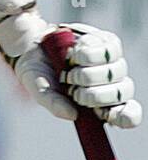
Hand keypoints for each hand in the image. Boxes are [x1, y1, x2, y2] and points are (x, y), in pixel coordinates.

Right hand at [2, 21, 141, 127]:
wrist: (32, 44)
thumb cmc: (39, 73)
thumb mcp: (40, 91)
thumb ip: (53, 104)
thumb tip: (73, 115)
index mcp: (98, 104)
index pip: (127, 115)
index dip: (127, 116)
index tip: (112, 115)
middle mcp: (110, 84)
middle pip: (123, 92)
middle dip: (96, 95)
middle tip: (73, 89)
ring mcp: (112, 63)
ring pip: (118, 71)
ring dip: (90, 73)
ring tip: (70, 68)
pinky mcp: (109, 43)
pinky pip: (110, 49)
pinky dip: (90, 53)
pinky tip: (75, 52)